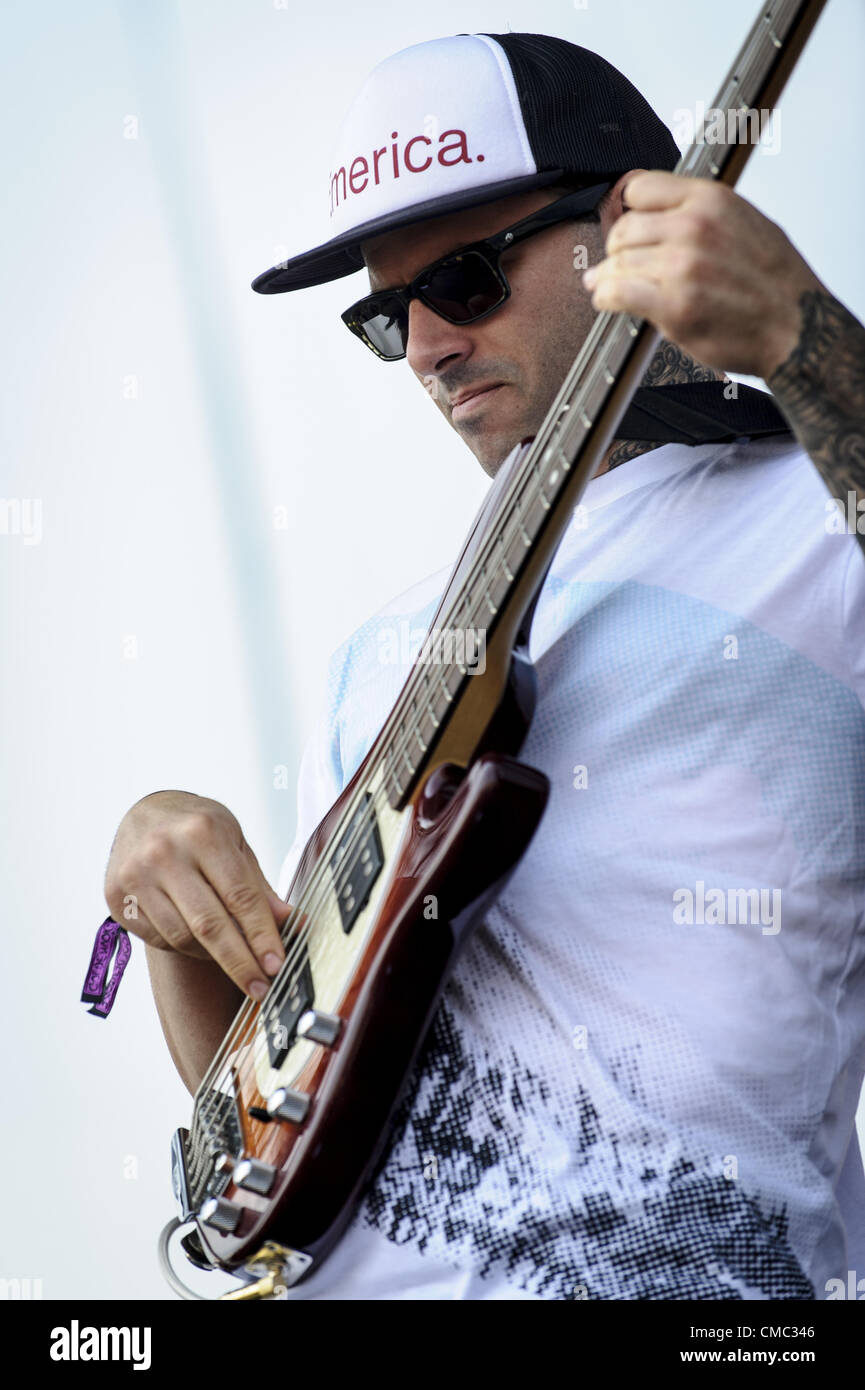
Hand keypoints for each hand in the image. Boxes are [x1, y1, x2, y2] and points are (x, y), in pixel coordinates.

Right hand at [104, 790, 288, 998]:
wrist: (144, 812)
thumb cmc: (196, 827)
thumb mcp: (235, 842)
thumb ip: (258, 886)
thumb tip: (290, 922)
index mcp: (203, 833)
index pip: (239, 896)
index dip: (261, 935)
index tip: (277, 964)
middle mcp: (165, 853)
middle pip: (209, 925)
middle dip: (240, 963)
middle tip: (262, 988)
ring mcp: (136, 876)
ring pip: (182, 937)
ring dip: (213, 957)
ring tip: (233, 959)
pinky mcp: (117, 896)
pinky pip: (158, 938)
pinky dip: (184, 947)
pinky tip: (198, 940)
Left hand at [582, 170, 824, 380]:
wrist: (799, 327)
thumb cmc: (777, 283)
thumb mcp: (747, 222)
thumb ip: (704, 213)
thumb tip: (662, 214)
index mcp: (711, 200)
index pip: (641, 189)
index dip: (628, 211)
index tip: (626, 229)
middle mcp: (694, 227)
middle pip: (624, 230)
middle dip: (617, 251)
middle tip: (617, 266)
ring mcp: (683, 266)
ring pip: (617, 263)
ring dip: (607, 278)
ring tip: (606, 287)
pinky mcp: (673, 305)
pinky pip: (617, 293)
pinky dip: (605, 298)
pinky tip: (608, 302)